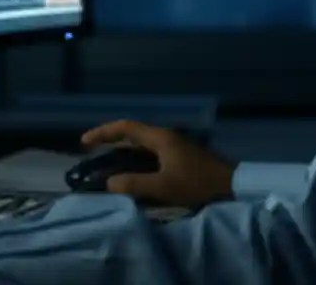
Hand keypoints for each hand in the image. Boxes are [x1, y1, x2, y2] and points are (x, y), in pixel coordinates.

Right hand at [81, 120, 234, 206]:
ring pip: (141, 141)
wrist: (231, 183)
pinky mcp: (180, 154)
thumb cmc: (196, 183)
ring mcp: (174, 144)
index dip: (103, 133)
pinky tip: (132, 169)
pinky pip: (150, 150)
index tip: (84, 141)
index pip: (125, 127)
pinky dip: (136, 156)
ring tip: (107, 160)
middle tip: (92, 150)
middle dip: (110, 139)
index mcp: (159, 138)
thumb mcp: (163, 186)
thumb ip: (134, 184)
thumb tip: (109, 182)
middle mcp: (165, 136)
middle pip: (132, 131)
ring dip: (123, 148)